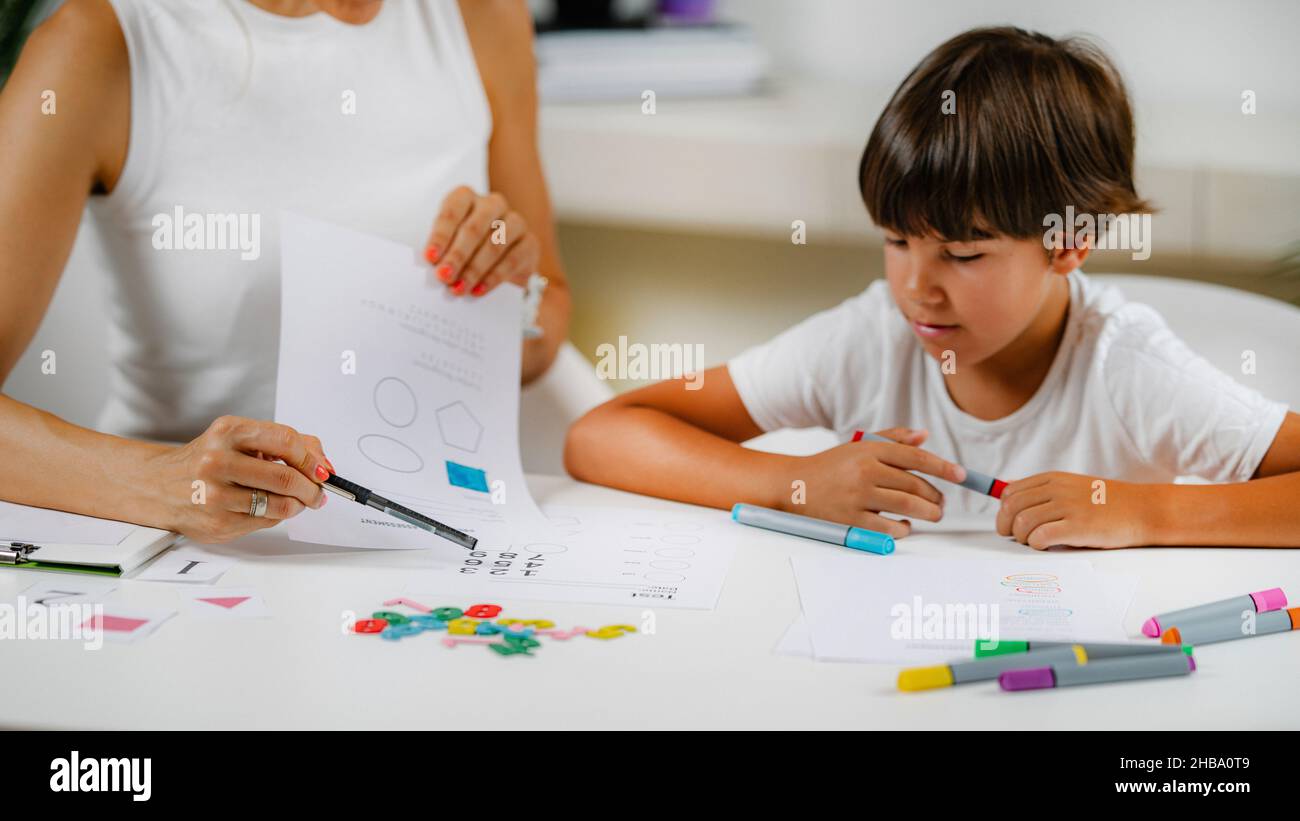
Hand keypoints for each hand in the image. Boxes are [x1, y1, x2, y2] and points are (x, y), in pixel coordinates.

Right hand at [142, 416, 333, 542]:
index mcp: (228, 432)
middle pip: (285, 479)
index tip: (323, 471)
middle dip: (311, 489)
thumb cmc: (208, 459)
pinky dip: (276, 516)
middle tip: (318, 493)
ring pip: (279, 505)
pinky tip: (266, 508)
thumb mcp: (240, 438)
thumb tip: (324, 466)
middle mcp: (217, 461)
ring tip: (296, 502)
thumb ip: (284, 444)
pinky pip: (265, 522)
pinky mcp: (217, 523)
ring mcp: (215, 495)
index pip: (286, 442)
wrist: (158, 485)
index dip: (312, 459)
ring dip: (297, 506)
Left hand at [423, 186, 539, 297]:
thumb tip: (432, 267)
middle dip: (457, 255)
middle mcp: (492, 204)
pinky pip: (512, 260)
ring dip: (474, 270)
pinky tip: (478, 289)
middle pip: (474, 228)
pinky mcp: (529, 242)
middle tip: (444, 276)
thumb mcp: (448, 246)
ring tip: (459, 288)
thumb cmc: (466, 251)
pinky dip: (493, 278)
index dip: (440, 236)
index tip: (430, 258)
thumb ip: (440, 252)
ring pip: (494, 245)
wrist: (500, 266)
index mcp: (466, 198)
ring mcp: (514, 222)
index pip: (452, 212)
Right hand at [786, 427, 966, 537]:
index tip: (960, 475)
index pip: (915, 458)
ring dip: (928, 514)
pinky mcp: (852, 521)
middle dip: (936, 497)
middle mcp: (865, 471)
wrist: (795, 486)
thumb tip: (924, 436)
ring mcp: (858, 497)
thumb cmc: (832, 467)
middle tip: (941, 503)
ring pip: (908, 508)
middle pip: (915, 486)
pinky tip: (903, 525)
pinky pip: (890, 529)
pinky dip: (903, 529)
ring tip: (933, 515)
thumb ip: (892, 439)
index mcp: (869, 450)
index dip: (943, 467)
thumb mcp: (860, 445)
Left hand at [996, 471, 1152, 548]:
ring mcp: (1068, 507)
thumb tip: (1010, 493)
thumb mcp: (1073, 486)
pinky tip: (1046, 545)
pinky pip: (1040, 536)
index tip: (1009, 522)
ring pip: (1022, 523)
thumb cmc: (1108, 502)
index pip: (1010, 492)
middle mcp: (1057, 490)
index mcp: (1054, 479)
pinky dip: (1036, 544)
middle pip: (1012, 507)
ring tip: (1034, 542)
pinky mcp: (1078, 527)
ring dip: (1022, 537)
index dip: (1003, 510)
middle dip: (1006, 525)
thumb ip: (1044, 490)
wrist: (1143, 510)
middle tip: (1014, 537)